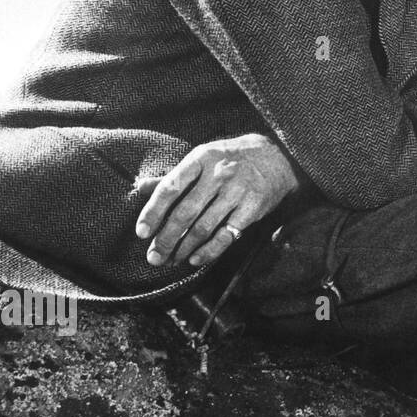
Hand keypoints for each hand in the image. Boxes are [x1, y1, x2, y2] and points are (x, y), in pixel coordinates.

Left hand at [134, 133, 299, 267]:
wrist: (276, 157)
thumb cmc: (232, 159)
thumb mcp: (203, 158)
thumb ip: (174, 176)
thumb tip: (140, 187)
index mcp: (201, 159)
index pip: (170, 188)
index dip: (153, 212)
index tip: (142, 233)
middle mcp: (218, 174)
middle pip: (185, 212)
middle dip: (166, 238)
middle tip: (154, 257)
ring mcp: (237, 192)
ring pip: (204, 227)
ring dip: (184, 248)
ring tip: (172, 260)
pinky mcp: (252, 208)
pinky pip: (226, 235)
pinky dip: (209, 251)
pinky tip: (196, 259)